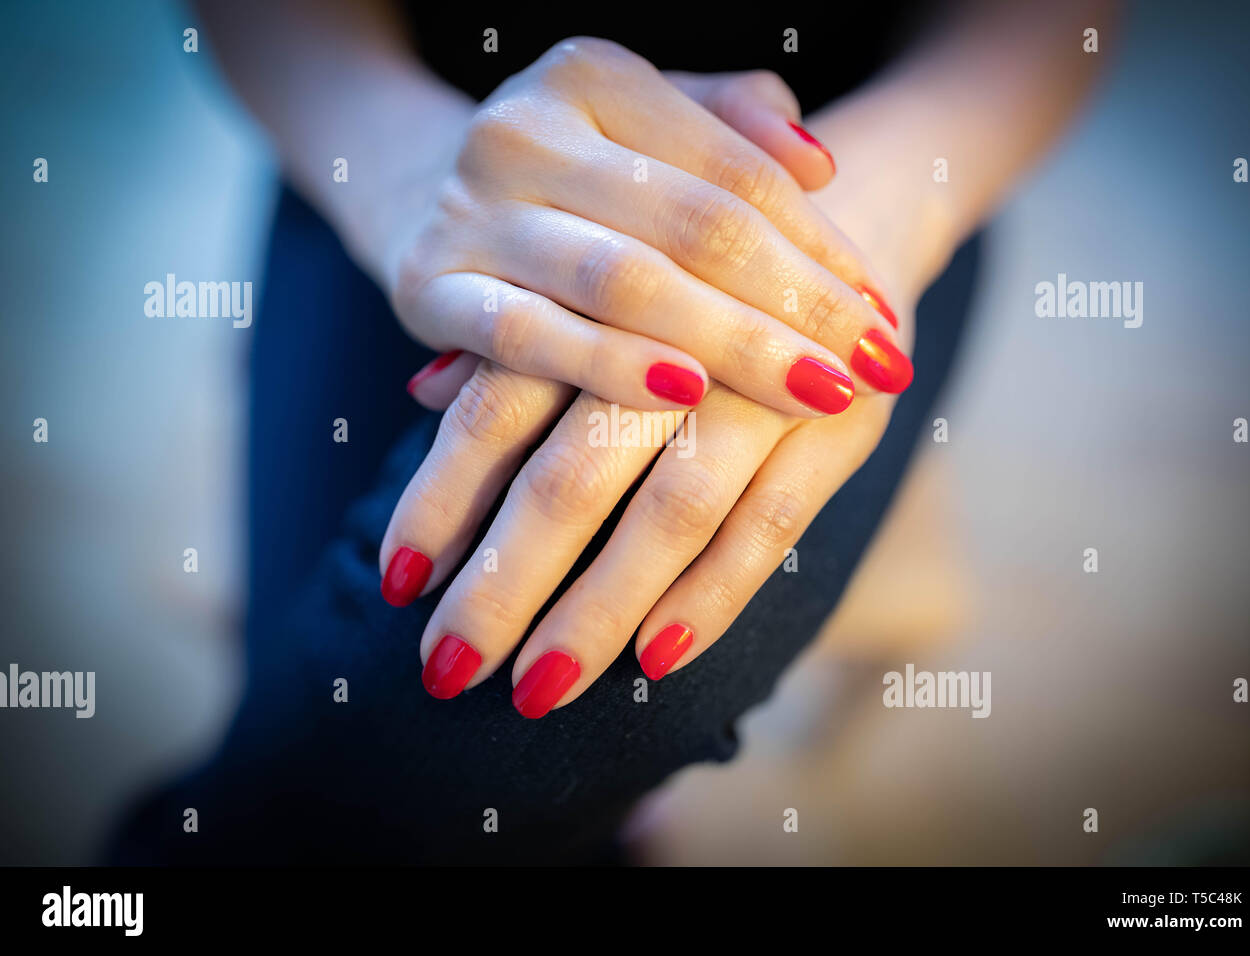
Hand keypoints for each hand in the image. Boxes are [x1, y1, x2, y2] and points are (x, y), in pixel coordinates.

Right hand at [389, 37, 910, 418]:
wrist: (415, 193)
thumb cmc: (571, 175)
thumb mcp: (648, 128)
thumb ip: (734, 128)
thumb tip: (821, 167)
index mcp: (592, 76)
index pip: (736, 169)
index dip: (821, 246)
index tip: (883, 312)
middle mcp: (526, 128)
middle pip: (693, 226)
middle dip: (797, 306)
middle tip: (875, 367)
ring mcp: (471, 208)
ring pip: (624, 282)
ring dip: (730, 344)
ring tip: (816, 393)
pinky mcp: (426, 287)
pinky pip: (528, 337)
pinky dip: (607, 367)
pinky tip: (685, 399)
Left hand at [393, 289, 911, 713]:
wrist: (854, 212)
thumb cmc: (699, 262)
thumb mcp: (604, 273)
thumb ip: (516, 333)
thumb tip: (418, 391)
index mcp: (600, 296)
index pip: (497, 409)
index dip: (442, 498)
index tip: (395, 582)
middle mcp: (679, 340)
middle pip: (574, 474)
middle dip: (505, 581)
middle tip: (446, 668)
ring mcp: (766, 385)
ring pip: (671, 509)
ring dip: (600, 607)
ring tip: (537, 687)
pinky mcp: (842, 425)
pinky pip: (771, 524)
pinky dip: (713, 592)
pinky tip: (658, 658)